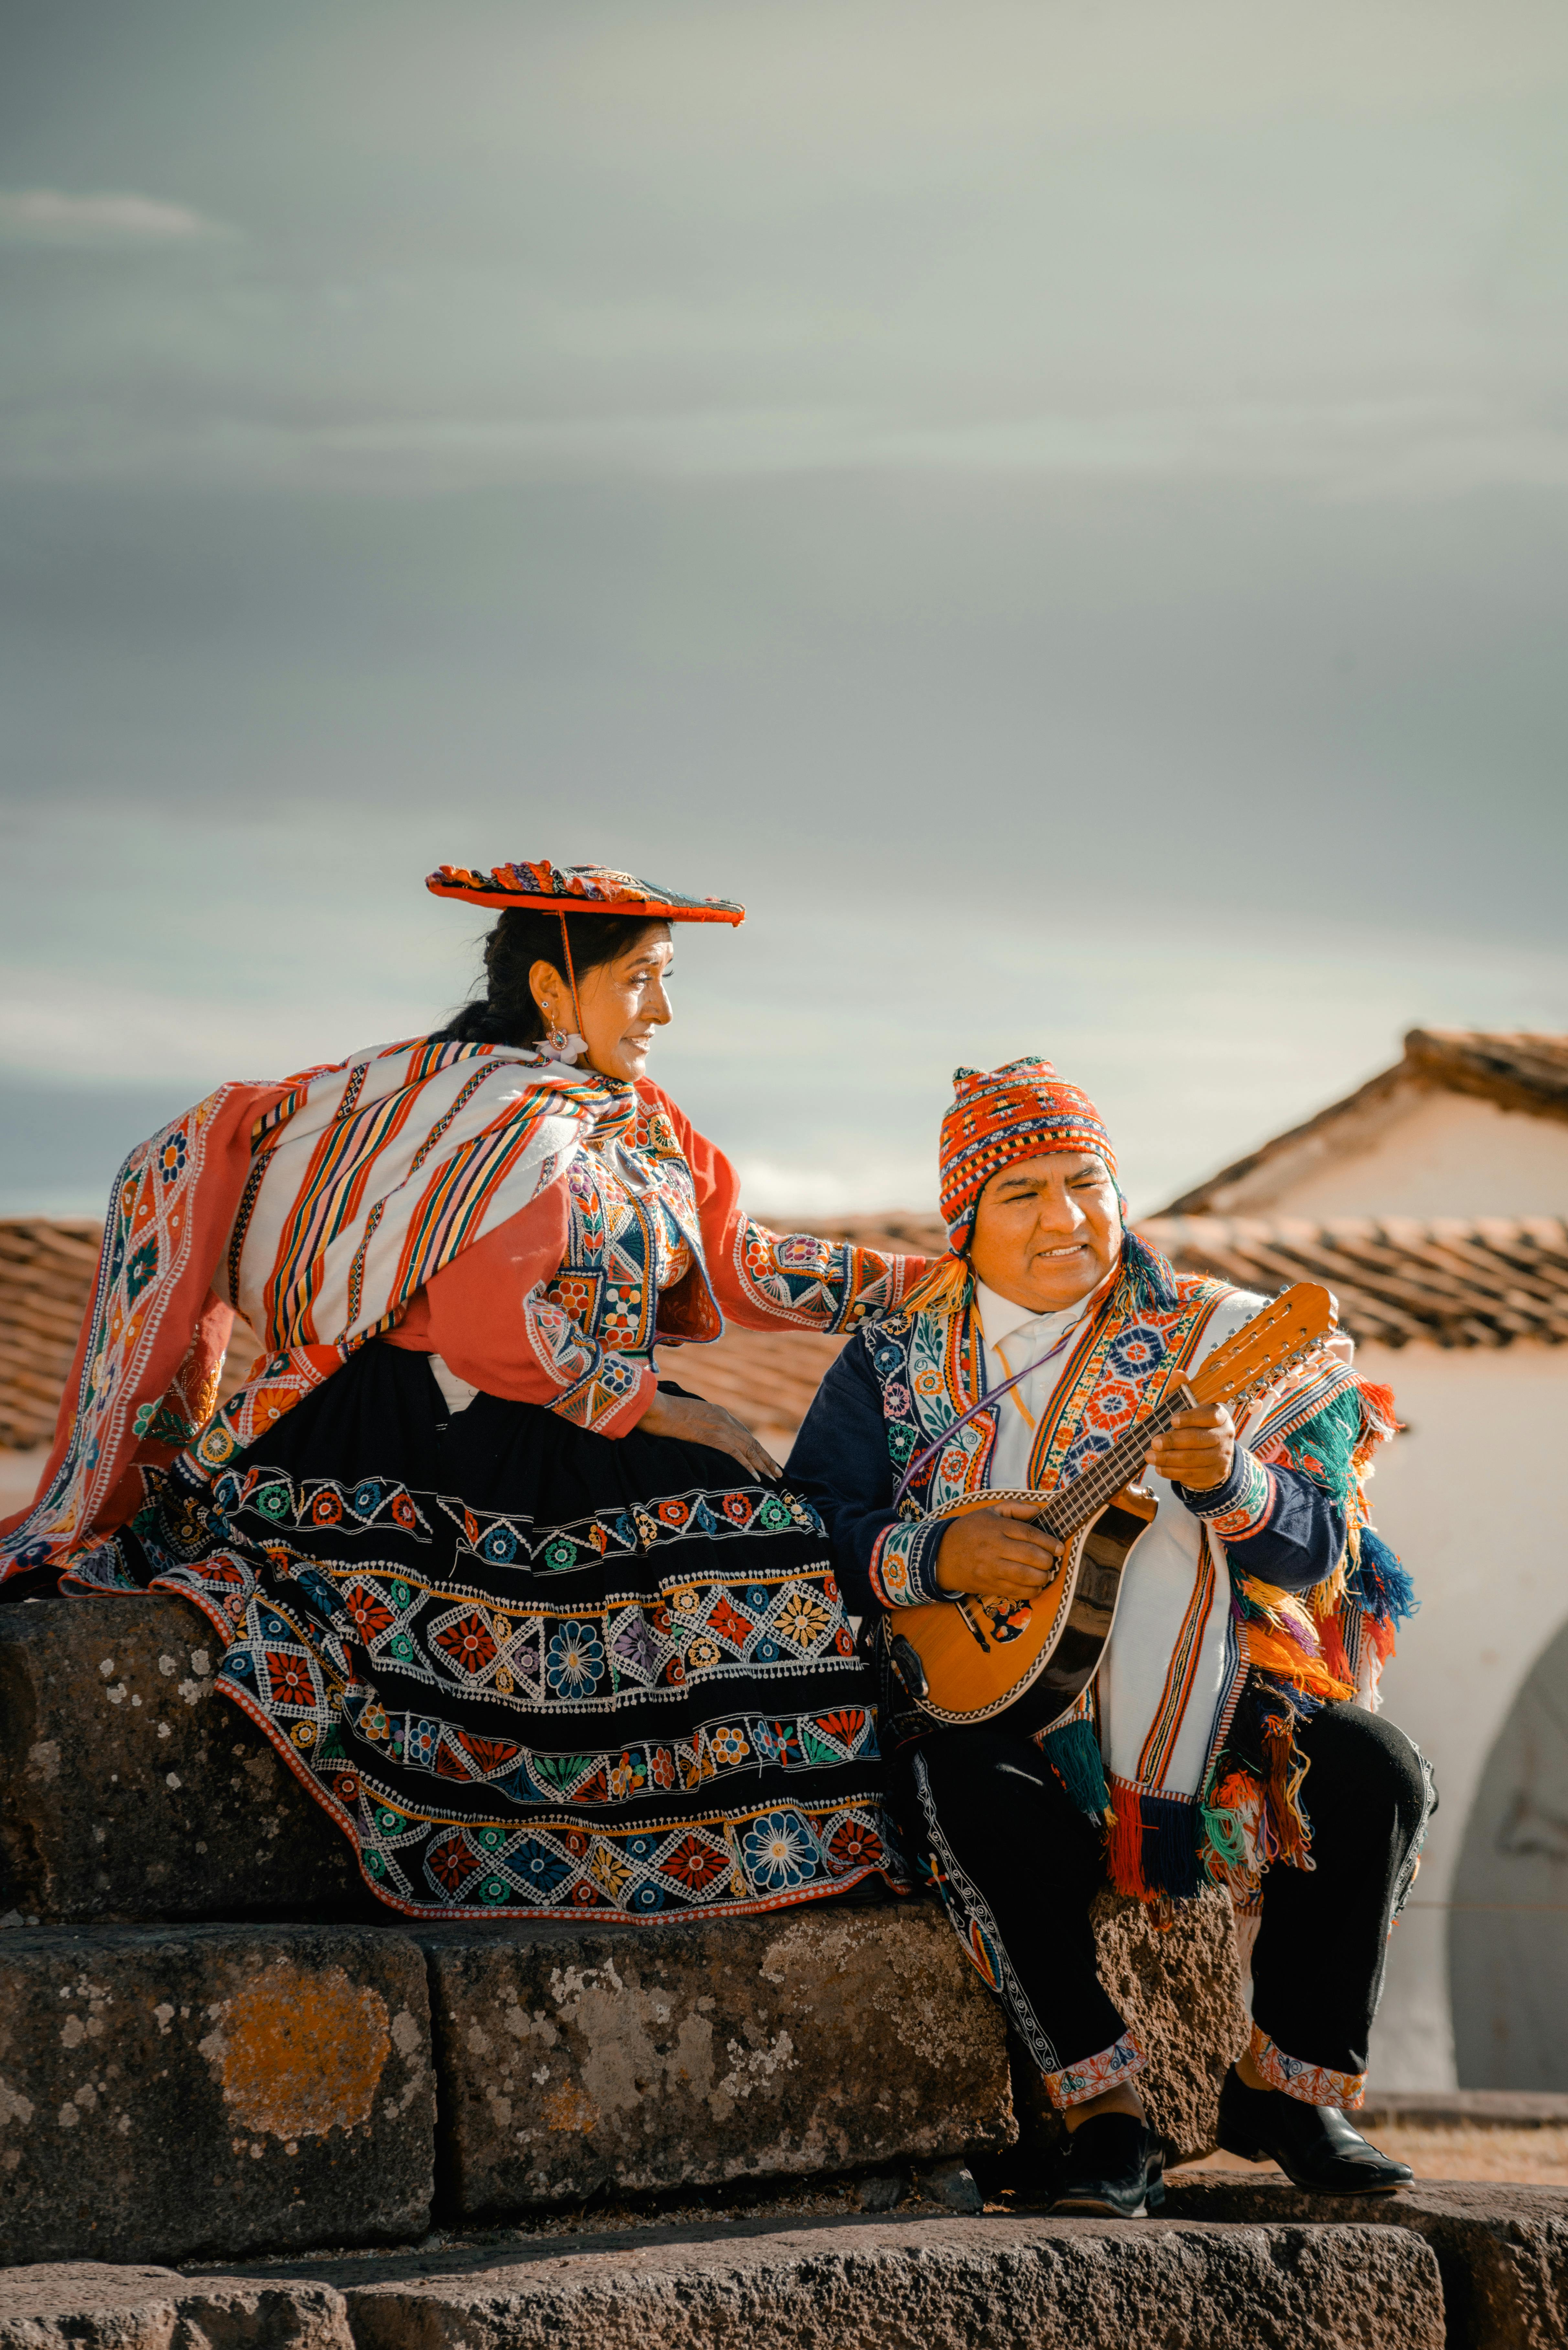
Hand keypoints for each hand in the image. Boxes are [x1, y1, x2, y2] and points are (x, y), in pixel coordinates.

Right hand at [637, 1389, 781, 1481]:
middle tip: (777, 1473)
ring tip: (773, 1477)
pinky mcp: (711, 1437)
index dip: (755, 1447)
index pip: (743, 1433)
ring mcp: (719, 1428)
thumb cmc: (662, 1409)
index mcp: (718, 1412)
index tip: (764, 1459)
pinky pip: (735, 1454)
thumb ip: (695, 1420)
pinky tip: (756, 1478)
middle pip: (751, 1441)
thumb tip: (694, 1429)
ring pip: (748, 1449)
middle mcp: (723, 1419)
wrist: (653, 1405)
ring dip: (763, 1464)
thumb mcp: (685, 1412)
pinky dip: (748, 1466)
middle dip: (765, 1458)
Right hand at [934, 1501, 1062, 1602]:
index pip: (1030, 1534)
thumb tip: (1038, 1510)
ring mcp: (991, 1569)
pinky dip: (1031, 1591)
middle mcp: (994, 1548)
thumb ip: (1015, 1507)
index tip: (1060, 1548)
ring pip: (1026, 1576)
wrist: (939, 1555)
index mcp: (996, 1527)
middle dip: (1048, 1561)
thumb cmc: (968, 1531)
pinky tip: (1036, 1586)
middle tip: (1052, 1561)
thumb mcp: (988, 1511)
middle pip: (1031, 1556)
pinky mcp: (988, 1586)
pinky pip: (1016, 1592)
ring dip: (1043, 1577)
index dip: (1049, 1542)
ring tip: (1046, 1574)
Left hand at [1146, 1402, 1234, 1492]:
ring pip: (1192, 1459)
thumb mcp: (1195, 1417)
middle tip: (1154, 1443)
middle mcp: (1224, 1436)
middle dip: (1172, 1441)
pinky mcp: (1215, 1473)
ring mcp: (1222, 1457)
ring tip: (1150, 1457)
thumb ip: (1182, 1414)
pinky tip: (1159, 1468)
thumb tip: (1165, 1409)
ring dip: (1167, 1459)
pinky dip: (1171, 1472)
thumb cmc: (1198, 1430)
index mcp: (1221, 1417)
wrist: (1214, 1455)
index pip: (1209, 1416)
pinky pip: (1190, 1474)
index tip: (1172, 1421)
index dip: (1190, 1418)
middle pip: (1197, 1439)